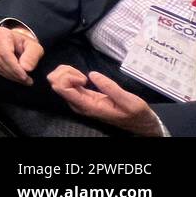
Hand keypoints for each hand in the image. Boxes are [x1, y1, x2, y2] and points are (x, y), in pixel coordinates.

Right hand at [0, 25, 43, 85]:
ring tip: (22, 79)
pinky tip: (14, 76)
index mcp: (1, 33)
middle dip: (13, 73)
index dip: (14, 67)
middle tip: (26, 80)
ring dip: (9, 75)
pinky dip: (4, 74)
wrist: (18, 42)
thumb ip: (32, 56)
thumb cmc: (26, 44)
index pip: (5, 54)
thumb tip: (25, 68)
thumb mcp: (35, 47)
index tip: (25, 77)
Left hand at [47, 67, 162, 135]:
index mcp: (87, 106)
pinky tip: (82, 77)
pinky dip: (70, 75)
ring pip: (58, 81)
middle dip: (65, 73)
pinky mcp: (81, 96)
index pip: (62, 89)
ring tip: (83, 76)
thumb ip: (111, 88)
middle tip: (82, 75)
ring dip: (67, 73)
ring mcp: (78, 100)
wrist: (139, 123)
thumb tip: (92, 74)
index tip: (83, 78)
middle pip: (56, 83)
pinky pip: (65, 82)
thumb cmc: (136, 114)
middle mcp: (78, 104)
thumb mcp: (130, 101)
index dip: (67, 78)